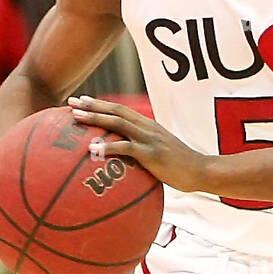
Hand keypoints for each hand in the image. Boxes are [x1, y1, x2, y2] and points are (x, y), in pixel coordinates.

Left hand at [68, 95, 209, 192]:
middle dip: (92, 105)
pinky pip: (126, 147)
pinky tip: (93, 149)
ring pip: (117, 123)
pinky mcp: (151, 154)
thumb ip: (143, 154)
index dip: (100, 104)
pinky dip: (108, 146)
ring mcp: (149, 139)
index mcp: (148, 126)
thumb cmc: (180, 168)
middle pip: (115, 110)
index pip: (120, 110)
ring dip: (95, 118)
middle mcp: (147, 128)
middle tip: (71, 102)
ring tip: (76, 117)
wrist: (200, 171)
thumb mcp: (160, 156)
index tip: (82, 101)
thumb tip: (125, 164)